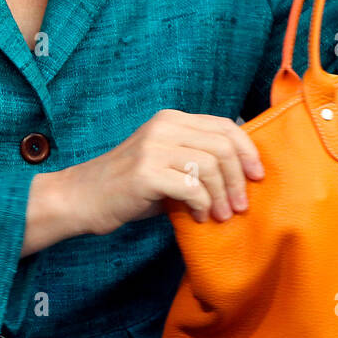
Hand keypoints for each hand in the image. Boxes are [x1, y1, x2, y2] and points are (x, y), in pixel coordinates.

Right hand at [66, 109, 264, 235]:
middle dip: (238, 178)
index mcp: (171, 119)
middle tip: (241, 205)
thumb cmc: (128, 186)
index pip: (224, 125)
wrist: (81, 197)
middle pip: (222, 146)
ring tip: (221, 215)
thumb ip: (196, 159)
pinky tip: (198, 217)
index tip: (257, 176)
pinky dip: (202, 205)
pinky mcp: (146, 173)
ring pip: (210, 166)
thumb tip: (242, 174)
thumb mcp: (165, 162)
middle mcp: (164, 127)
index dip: (247, 150)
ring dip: (222, 196)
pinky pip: (192, 187)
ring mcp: (154, 148)